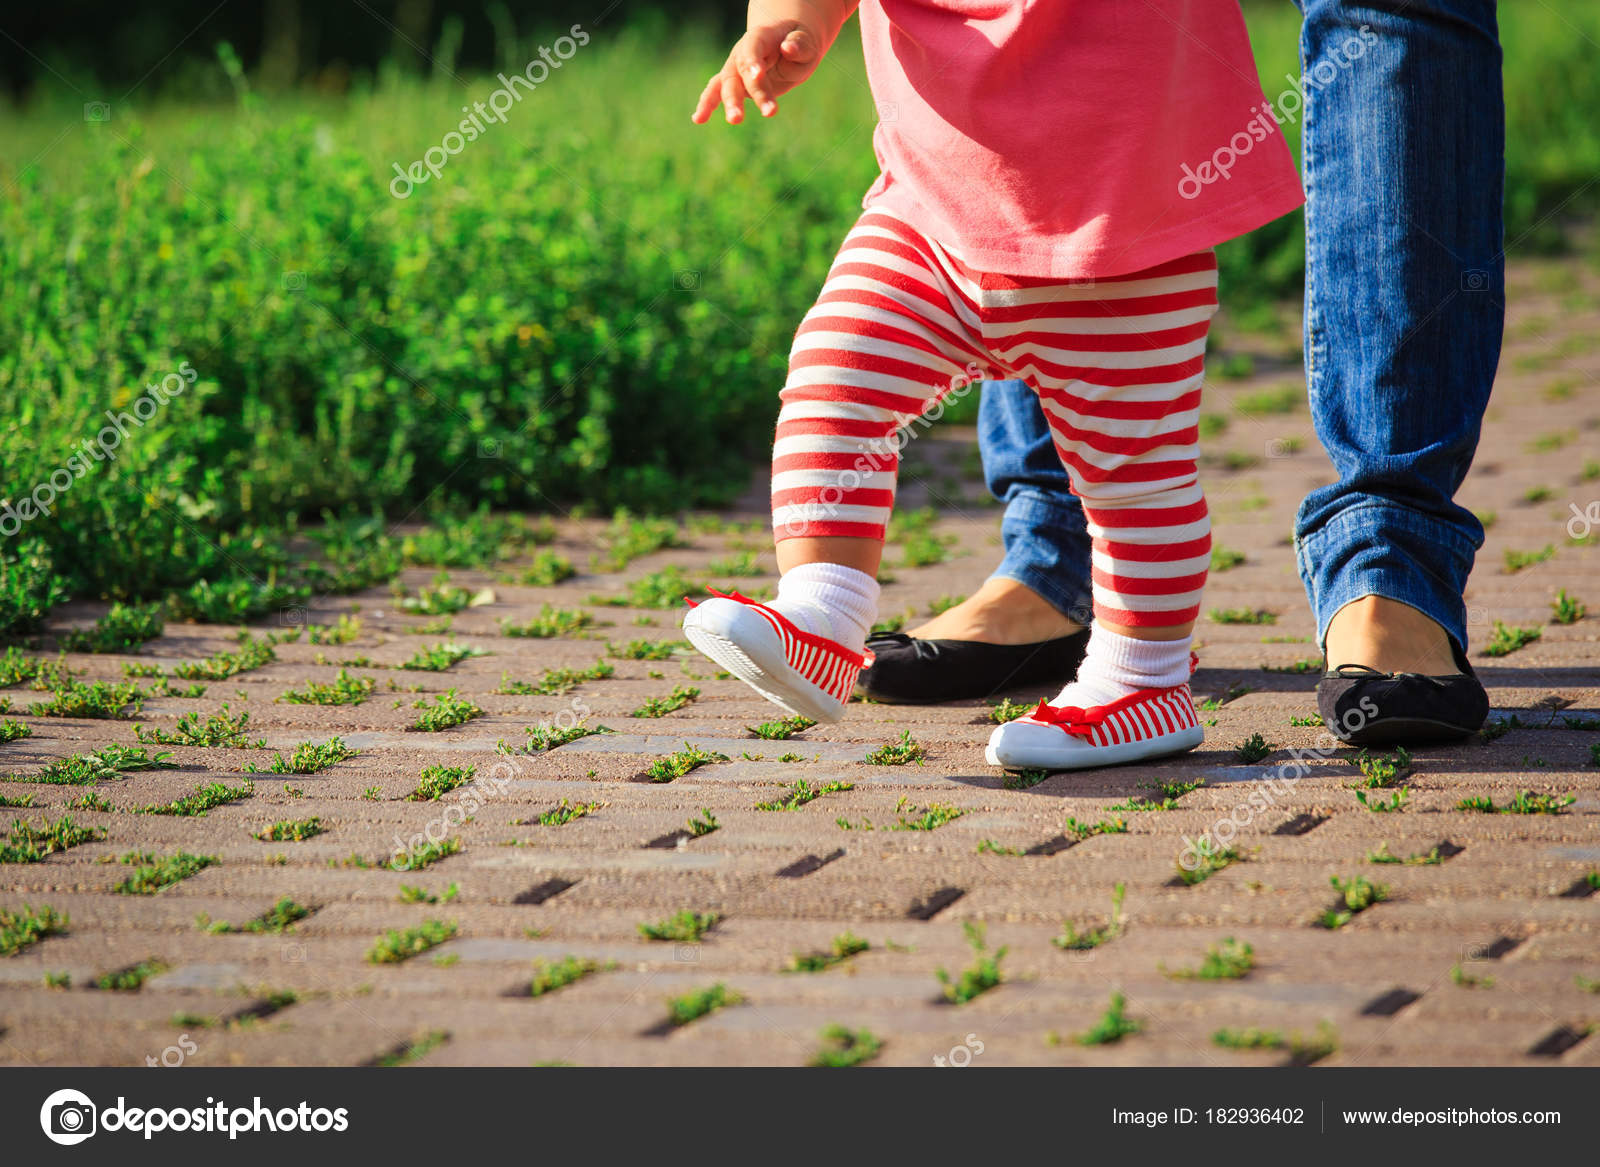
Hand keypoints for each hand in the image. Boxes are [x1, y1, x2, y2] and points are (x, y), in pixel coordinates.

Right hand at [691, 22, 824, 123]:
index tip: (758, 75)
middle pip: (738, 74)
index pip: (752, 48)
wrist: (786, 41)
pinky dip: (707, 105)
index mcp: (759, 38)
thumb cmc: (798, 41)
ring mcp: (735, 69)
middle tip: (741, 117)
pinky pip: (716, 93)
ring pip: (726, 86)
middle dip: (740, 95)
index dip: (753, 62)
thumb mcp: (806, 40)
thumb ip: (800, 44)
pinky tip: (698, 119)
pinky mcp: (734, 84)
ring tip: (734, 120)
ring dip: (730, 104)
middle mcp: (742, 53)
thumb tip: (788, 48)